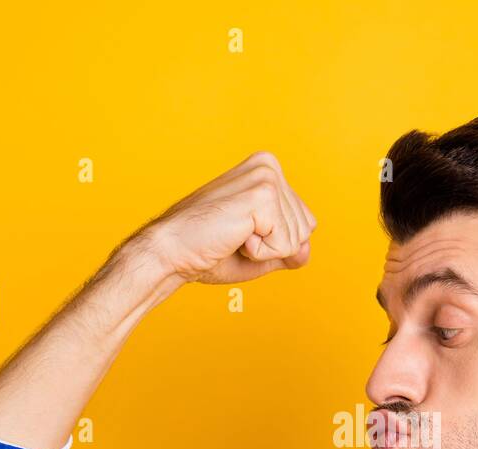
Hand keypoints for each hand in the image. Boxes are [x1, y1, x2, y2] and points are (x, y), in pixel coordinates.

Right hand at [129, 151, 316, 285]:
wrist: (171, 251)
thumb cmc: (209, 251)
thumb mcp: (260, 253)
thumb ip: (289, 250)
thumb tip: (306, 248)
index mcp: (268, 171)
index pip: (305, 222)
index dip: (275, 242)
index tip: (240, 233)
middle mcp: (269, 166)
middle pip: (306, 229)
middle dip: (273, 246)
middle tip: (234, 235)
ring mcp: (267, 177)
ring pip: (298, 239)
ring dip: (265, 249)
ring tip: (233, 234)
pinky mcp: (263, 195)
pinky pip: (286, 246)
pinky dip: (259, 253)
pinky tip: (233, 237)